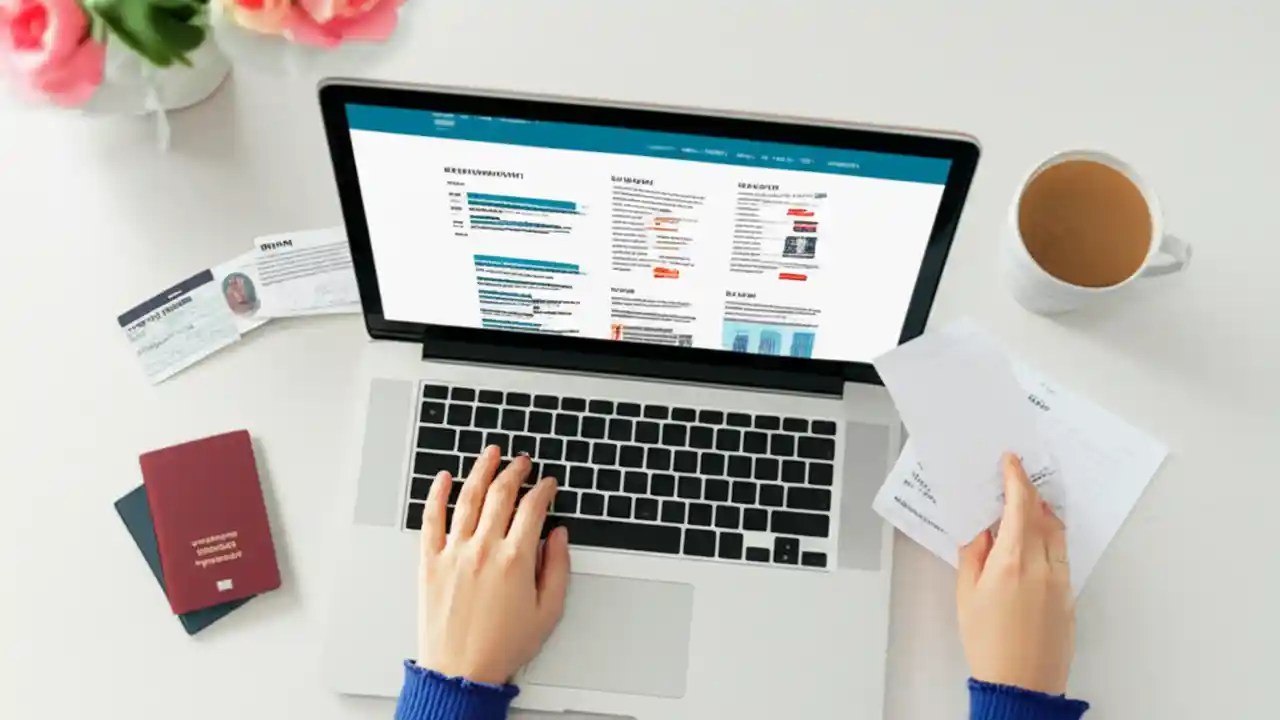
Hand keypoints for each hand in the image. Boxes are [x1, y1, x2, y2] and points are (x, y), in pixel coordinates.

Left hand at [418, 446, 570, 683]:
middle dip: (515, 471)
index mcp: (516, 560)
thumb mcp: (548, 612)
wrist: (460, 671)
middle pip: (501, 494)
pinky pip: (431, 518)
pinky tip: (443, 478)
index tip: (547, 484)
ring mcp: (454, 552)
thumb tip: (558, 537)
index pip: (533, 508)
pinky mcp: (430, 561)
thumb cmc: (502, 647)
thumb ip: (558, 568)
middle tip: (521, 462)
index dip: (543, 490)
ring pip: (467, 497)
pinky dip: (436, 494)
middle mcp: (484, 549)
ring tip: (490, 454)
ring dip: (481, 470)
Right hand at [957, 453, 1074, 694]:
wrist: (1020, 686)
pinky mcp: (1070, 598)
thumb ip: (973, 555)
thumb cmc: (988, 645)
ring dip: (1042, 517)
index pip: (1019, 506)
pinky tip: (1030, 548)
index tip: (1012, 462)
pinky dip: (1047, 542)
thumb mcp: (967, 594)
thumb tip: (979, 530)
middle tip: (1016, 480)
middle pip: (1043, 516)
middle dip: (1030, 494)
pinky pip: (1060, 558)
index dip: (1016, 478)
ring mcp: (1061, 582)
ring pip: (1056, 536)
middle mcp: (1042, 567)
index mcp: (1012, 562)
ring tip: (1024, 510)